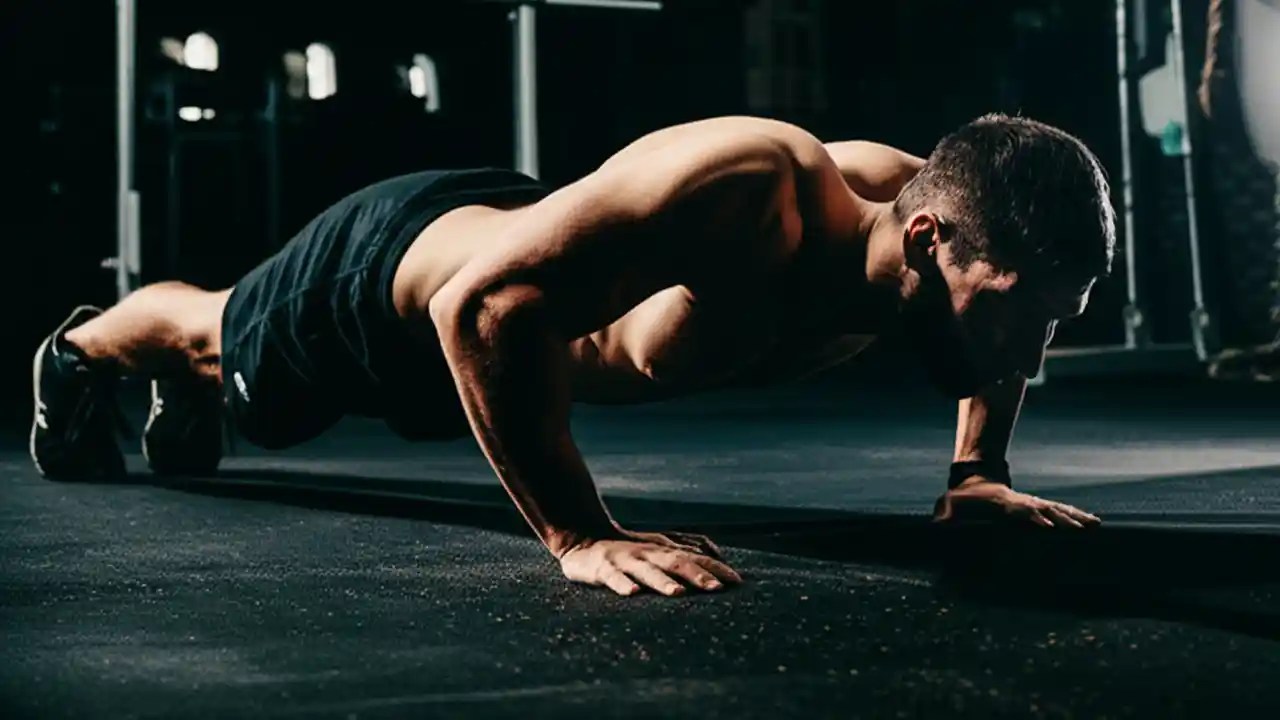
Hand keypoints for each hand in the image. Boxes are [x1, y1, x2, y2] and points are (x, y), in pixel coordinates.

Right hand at [558, 530, 742, 596]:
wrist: (581, 538)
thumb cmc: (626, 549)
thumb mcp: (656, 549)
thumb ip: (682, 552)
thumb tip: (716, 556)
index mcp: (661, 551)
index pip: (693, 558)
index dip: (714, 567)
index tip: (737, 581)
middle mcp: (647, 554)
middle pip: (675, 563)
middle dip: (697, 575)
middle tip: (717, 588)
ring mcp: (624, 560)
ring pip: (646, 571)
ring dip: (662, 582)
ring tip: (678, 593)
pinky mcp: (601, 568)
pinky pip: (612, 577)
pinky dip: (622, 584)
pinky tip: (632, 594)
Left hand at [932, 480, 1100, 528]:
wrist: (973, 482)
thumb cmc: (962, 498)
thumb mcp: (949, 504)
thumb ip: (945, 514)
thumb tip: (936, 524)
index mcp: (1004, 503)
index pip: (1022, 511)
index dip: (1034, 518)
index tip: (1048, 527)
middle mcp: (1022, 502)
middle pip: (1046, 509)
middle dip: (1063, 519)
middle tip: (1082, 529)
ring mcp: (1031, 502)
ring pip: (1057, 508)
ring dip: (1075, 517)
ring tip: (1095, 524)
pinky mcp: (1037, 506)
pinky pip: (1059, 509)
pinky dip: (1076, 515)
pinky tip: (1092, 522)